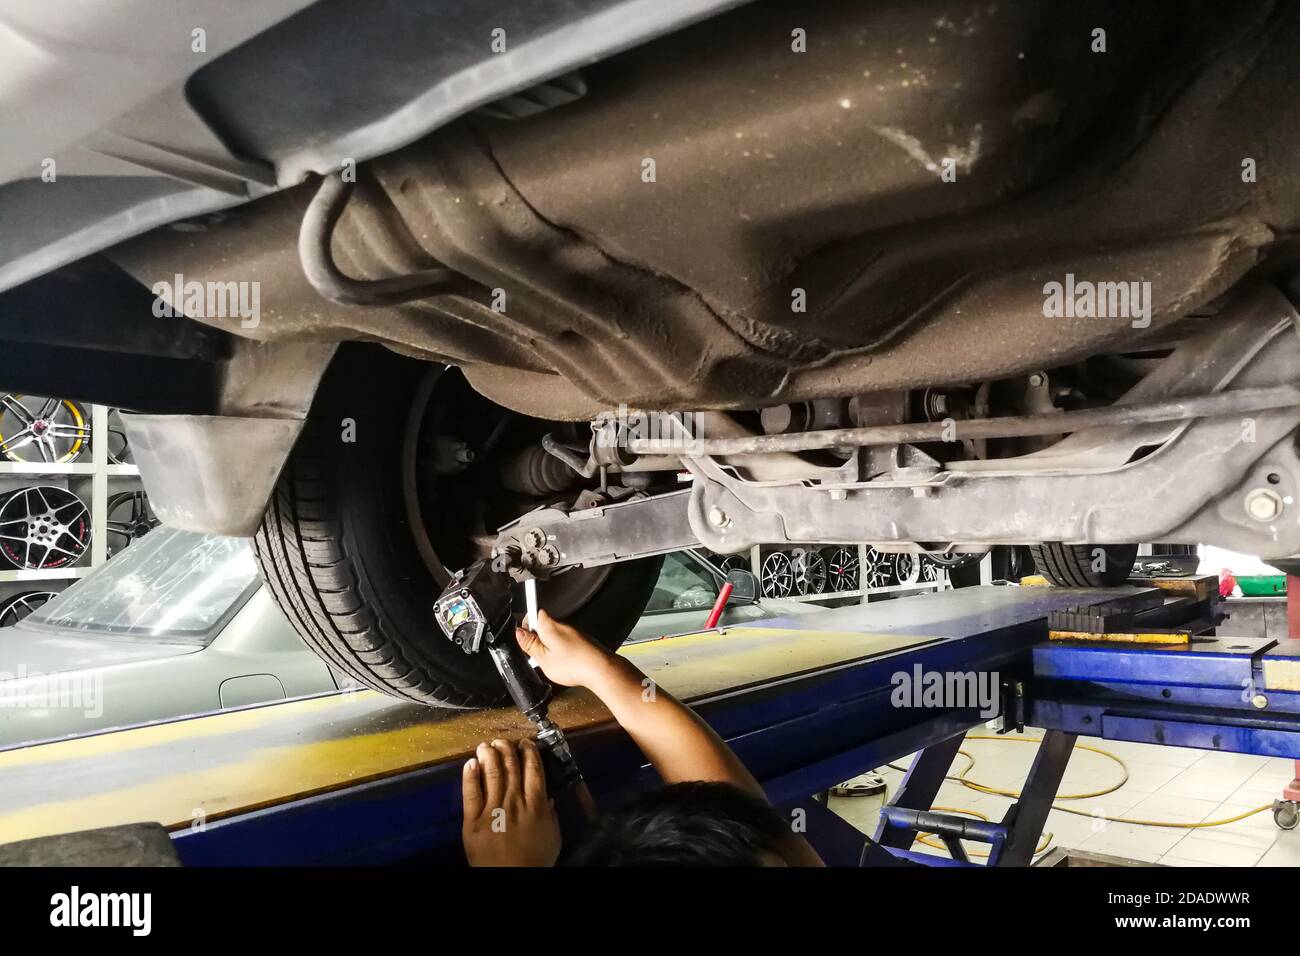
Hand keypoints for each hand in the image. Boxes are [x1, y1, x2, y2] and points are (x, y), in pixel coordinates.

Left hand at [462, 738, 559, 866]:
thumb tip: (549, 796)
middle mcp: (514, 802)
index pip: (533, 770)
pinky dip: (470, 776)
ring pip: (491, 775)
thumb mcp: (553, 837)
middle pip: (511, 767)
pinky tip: (470, 763)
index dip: (529, 752)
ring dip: (488, 756)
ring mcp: (492, 810)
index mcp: (536, 804)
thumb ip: (551, 815)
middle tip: (502, 740)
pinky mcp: (473, 820)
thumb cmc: (535, 860)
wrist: (510, 878)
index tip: (525, 742)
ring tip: (485, 745)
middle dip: (506, 749)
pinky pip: (471, 794)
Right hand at [515, 609, 618, 688]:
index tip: (526, 640)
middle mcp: (562, 624)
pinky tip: (566, 663)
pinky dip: (564, 650)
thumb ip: (530, 644)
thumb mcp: (543, 658)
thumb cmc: (573, 664)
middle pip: (543, 626)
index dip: (526, 627)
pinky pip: (567, 642)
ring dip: (551, 646)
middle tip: (539, 656)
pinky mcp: (582, 639)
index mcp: (549, 625)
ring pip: (555, 635)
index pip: (532, 615)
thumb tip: (519, 633)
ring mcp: (573, 631)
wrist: (600, 669)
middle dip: (539, 639)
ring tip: (554, 663)